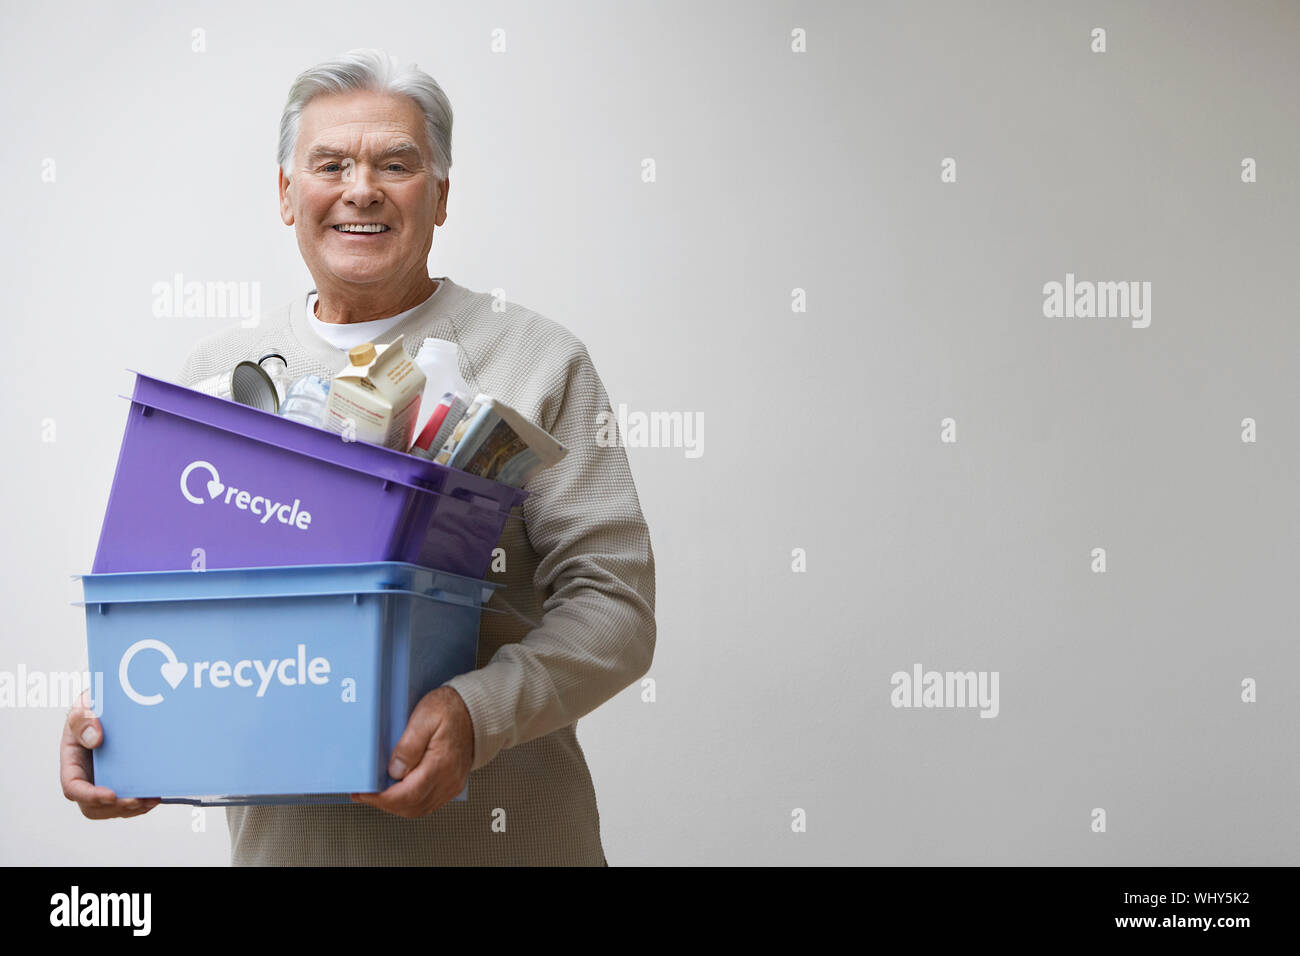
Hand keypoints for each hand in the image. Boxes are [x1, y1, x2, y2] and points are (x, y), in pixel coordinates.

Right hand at [60, 690, 160, 818]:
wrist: (114, 703)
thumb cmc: (95, 705)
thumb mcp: (85, 705)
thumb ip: (83, 719)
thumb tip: (95, 739)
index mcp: (72, 761)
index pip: (73, 788)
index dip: (90, 796)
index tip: (111, 795)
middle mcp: (86, 776)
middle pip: (92, 806)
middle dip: (115, 808)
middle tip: (137, 800)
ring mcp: (105, 780)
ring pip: (111, 808)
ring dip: (131, 809)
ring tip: (151, 799)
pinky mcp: (123, 780)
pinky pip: (128, 801)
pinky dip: (141, 803)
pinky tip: (156, 795)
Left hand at [351, 686, 474, 817]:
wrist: (473, 710)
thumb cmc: (450, 709)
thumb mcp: (425, 717)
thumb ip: (408, 745)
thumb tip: (393, 771)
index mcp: (440, 764)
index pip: (406, 795)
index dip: (381, 799)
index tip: (364, 793)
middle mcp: (448, 779)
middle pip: (410, 807)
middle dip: (384, 804)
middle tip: (366, 793)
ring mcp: (451, 784)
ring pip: (418, 809)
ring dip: (396, 805)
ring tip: (379, 792)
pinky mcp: (452, 784)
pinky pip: (428, 803)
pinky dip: (410, 802)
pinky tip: (398, 791)